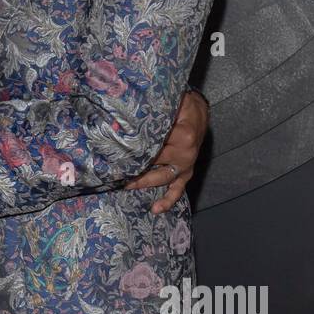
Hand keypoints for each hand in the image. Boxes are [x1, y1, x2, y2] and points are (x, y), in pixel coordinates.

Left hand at [124, 89, 208, 213]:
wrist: (199, 109)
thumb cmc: (183, 105)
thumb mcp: (171, 104)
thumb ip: (156, 113)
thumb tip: (131, 119)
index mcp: (183, 137)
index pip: (153, 146)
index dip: (134, 149)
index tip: (117, 152)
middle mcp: (185, 154)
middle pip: (155, 164)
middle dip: (135, 168)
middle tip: (114, 170)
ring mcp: (186, 166)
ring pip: (163, 179)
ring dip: (145, 183)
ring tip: (127, 186)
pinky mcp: (186, 172)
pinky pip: (177, 189)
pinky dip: (168, 200)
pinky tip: (156, 209)